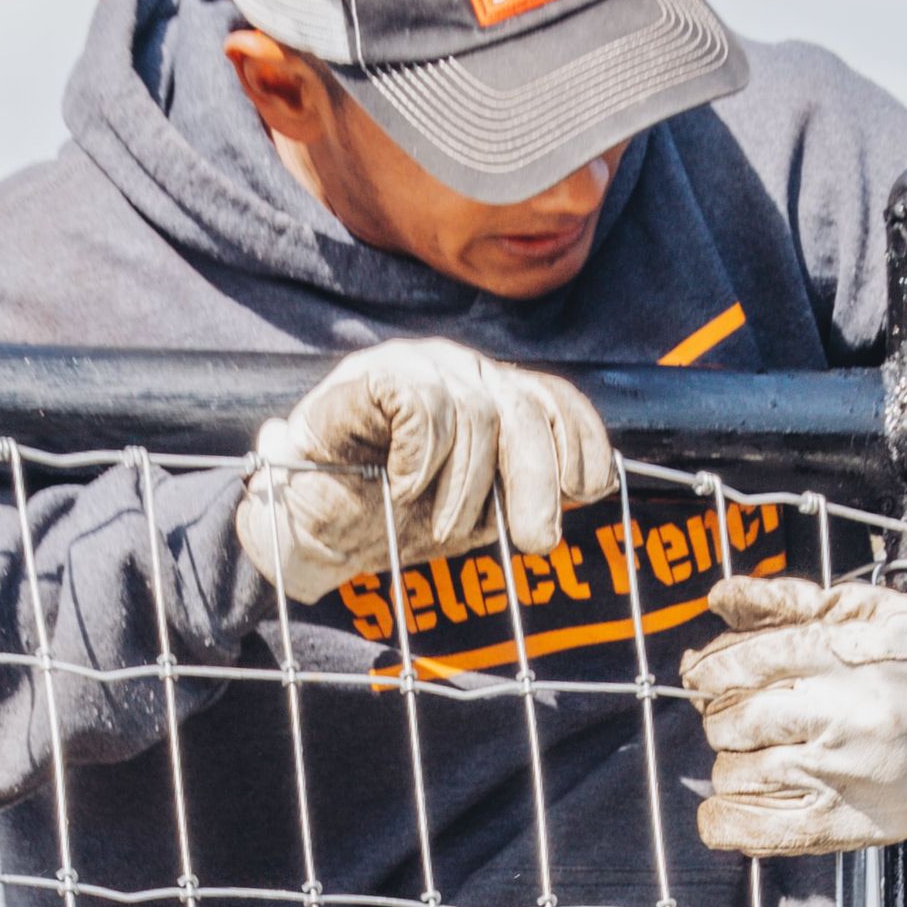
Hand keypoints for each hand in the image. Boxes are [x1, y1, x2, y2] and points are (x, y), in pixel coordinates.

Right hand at [236, 340, 615, 603]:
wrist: (312, 535)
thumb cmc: (394, 520)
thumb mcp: (477, 509)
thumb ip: (525, 488)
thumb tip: (594, 483)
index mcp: (490, 394)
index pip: (553, 399)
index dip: (582, 440)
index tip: (588, 490)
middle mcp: (458, 370)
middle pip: (522, 410)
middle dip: (536, 481)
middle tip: (535, 541)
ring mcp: (412, 365)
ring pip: (475, 414)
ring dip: (465, 487)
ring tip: (441, 526)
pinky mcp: (367, 376)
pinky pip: (421, 403)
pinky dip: (422, 456)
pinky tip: (404, 486)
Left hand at [680, 573, 906, 853]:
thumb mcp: (863, 609)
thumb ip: (786, 600)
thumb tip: (719, 598)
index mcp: (831, 657)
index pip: (731, 668)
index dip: (709, 675)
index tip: (711, 679)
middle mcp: (831, 715)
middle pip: (729, 722)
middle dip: (725, 718)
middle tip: (746, 718)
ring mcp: (838, 773)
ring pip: (736, 774)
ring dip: (732, 765)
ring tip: (757, 756)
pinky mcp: (848, 820)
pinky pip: (759, 831)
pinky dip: (725, 822)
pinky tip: (724, 812)